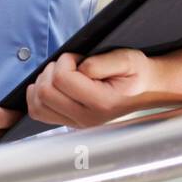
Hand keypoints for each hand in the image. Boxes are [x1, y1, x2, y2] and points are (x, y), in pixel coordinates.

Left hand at [25, 49, 156, 127]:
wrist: (145, 90)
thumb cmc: (136, 73)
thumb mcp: (128, 59)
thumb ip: (102, 63)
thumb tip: (80, 68)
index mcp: (100, 103)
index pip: (61, 80)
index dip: (65, 61)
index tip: (79, 58)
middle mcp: (86, 118)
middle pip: (44, 94)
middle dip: (51, 71)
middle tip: (69, 64)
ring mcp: (76, 123)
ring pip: (37, 106)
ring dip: (43, 83)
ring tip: (61, 74)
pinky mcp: (69, 123)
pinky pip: (39, 112)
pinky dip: (38, 96)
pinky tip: (53, 85)